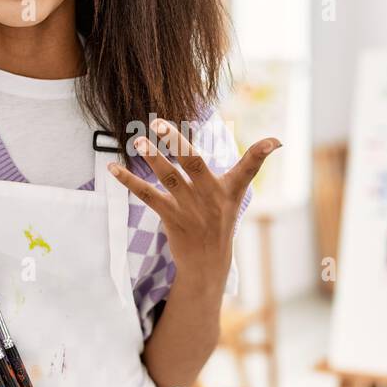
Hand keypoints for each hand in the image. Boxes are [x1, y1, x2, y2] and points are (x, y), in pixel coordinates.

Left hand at [108, 118, 279, 292]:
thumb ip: (246, 165)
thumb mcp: (235, 194)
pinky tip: (113, 168)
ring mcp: (190, 208)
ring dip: (152, 158)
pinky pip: (147, 196)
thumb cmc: (219, 221)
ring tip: (138, 140)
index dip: (261, 154)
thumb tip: (274, 141)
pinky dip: (129, 181)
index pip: (249, 168)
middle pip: (195, 163)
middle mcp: (211, 196)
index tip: (274, 141)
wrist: (207, 264)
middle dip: (177, 142)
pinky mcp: (171, 218)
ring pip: (169, 178)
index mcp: (230, 189)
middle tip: (158, 123)